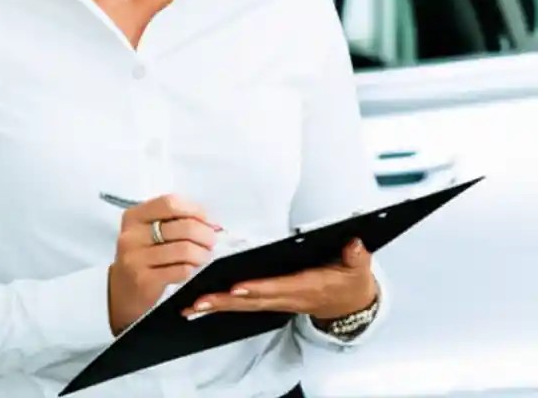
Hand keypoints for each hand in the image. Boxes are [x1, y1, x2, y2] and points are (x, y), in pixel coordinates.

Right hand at [107, 194, 221, 334]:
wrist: (121, 291)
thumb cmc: (143, 257)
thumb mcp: (147, 232)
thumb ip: (173, 222)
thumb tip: (212, 223)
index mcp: (134, 217)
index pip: (170, 203)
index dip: (195, 210)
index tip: (208, 221)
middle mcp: (132, 235)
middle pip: (183, 227)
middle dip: (205, 234)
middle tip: (211, 242)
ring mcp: (136, 258)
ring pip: (185, 250)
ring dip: (202, 254)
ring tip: (204, 257)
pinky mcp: (144, 280)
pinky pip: (181, 270)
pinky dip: (193, 270)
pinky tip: (192, 270)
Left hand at [180, 237, 377, 320]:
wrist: (351, 304)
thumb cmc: (349, 281)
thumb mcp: (358, 267)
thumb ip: (355, 256)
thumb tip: (354, 243)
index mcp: (308, 287)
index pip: (279, 288)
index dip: (259, 289)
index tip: (238, 288)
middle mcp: (288, 298)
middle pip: (253, 301)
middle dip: (225, 301)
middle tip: (198, 301)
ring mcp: (278, 301)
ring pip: (244, 305)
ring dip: (217, 306)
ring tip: (190, 305)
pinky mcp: (270, 301)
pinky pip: (243, 304)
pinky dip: (222, 305)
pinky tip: (199, 304)